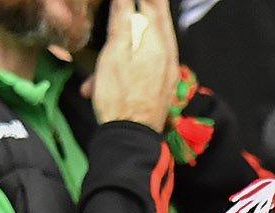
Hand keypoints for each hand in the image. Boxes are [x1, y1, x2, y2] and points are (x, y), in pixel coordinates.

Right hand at [90, 0, 179, 129]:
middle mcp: (169, 58)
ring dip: (127, 41)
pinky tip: (106, 76)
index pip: (155, 7)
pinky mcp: (161, 88)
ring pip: (149, 47)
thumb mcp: (114, 53)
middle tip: (140, 3)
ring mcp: (167, 74)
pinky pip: (147, 66)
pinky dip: (129, 62)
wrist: (131, 138)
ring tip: (115, 37)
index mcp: (159, 45)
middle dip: (147, 8)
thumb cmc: (120, 96)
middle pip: (158, 24)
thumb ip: (122, 21)